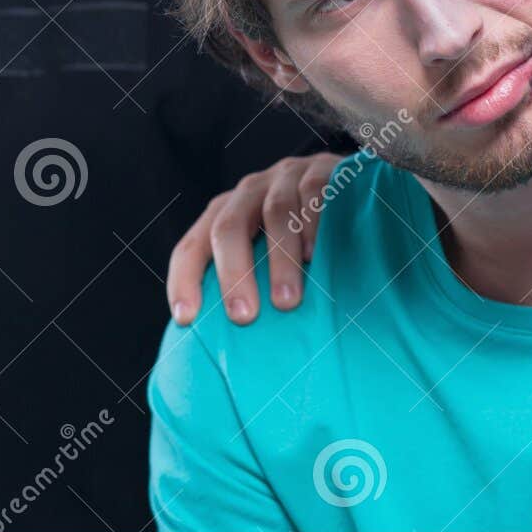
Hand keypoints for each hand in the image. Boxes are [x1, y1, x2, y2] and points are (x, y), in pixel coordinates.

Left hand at [167, 152, 341, 326]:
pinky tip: (316, 257)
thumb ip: (249, 286)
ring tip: (286, 301)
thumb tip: (229, 360)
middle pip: (229, 228)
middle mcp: (249, 193)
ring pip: (275, 214)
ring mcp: (285, 178)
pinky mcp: (323, 171)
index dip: (184, 279)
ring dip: (279, 259)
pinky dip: (313, 227)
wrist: (347, 184)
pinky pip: (314, 195)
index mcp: (225, 214)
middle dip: (233, 273)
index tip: (187, 318)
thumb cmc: (300, 240)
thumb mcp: (266, 255)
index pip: (193, 245)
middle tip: (243, 317)